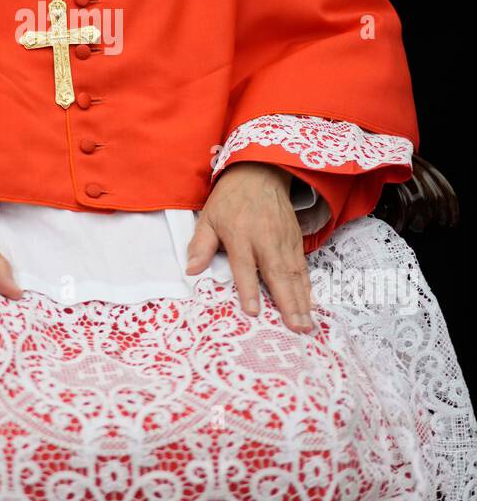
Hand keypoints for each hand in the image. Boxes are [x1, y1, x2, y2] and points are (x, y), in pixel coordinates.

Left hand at [186, 162, 315, 333]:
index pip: (244, 265)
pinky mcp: (295, 240)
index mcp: (240, 234)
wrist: (260, 173)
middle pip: (277, 273)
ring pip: (294, 274)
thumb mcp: (208, 217)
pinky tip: (311, 305)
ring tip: (306, 325)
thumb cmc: (230, 199)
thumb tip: (190, 270)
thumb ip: (200, 245)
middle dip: (287, 302)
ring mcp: (284, 240)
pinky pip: (302, 267)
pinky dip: (307, 287)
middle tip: (295, 327)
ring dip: (301, 301)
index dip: (248, 289)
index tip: (254, 311)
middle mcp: (265, 239)